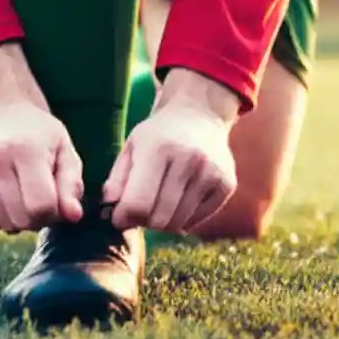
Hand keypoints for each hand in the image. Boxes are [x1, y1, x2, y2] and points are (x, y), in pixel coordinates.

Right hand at [0, 43, 83, 231]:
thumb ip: (71, 185)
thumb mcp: (65, 151)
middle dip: (38, 218)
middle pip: (22, 218)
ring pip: (3, 223)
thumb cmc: (40, 136)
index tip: (56, 200)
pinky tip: (6, 197)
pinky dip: (0, 218)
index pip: (41, 205)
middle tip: (41, 199)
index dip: (54, 212)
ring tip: (24, 196)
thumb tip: (74, 216)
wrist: (2, 114)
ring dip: (19, 220)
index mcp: (27, 149)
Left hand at [103, 69, 240, 232]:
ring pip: (179, 223)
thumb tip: (112, 216)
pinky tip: (179, 201)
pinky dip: (184, 219)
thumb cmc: (159, 134)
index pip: (138, 203)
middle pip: (159, 218)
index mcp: (159, 148)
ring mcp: (211, 173)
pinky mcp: (226, 184)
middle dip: (144, 221)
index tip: (119, 216)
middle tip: (141, 210)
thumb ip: (117, 181)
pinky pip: (198, 221)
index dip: (124, 217)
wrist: (200, 115)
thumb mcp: (131, 147)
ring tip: (159, 204)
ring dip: (164, 221)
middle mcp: (189, 159)